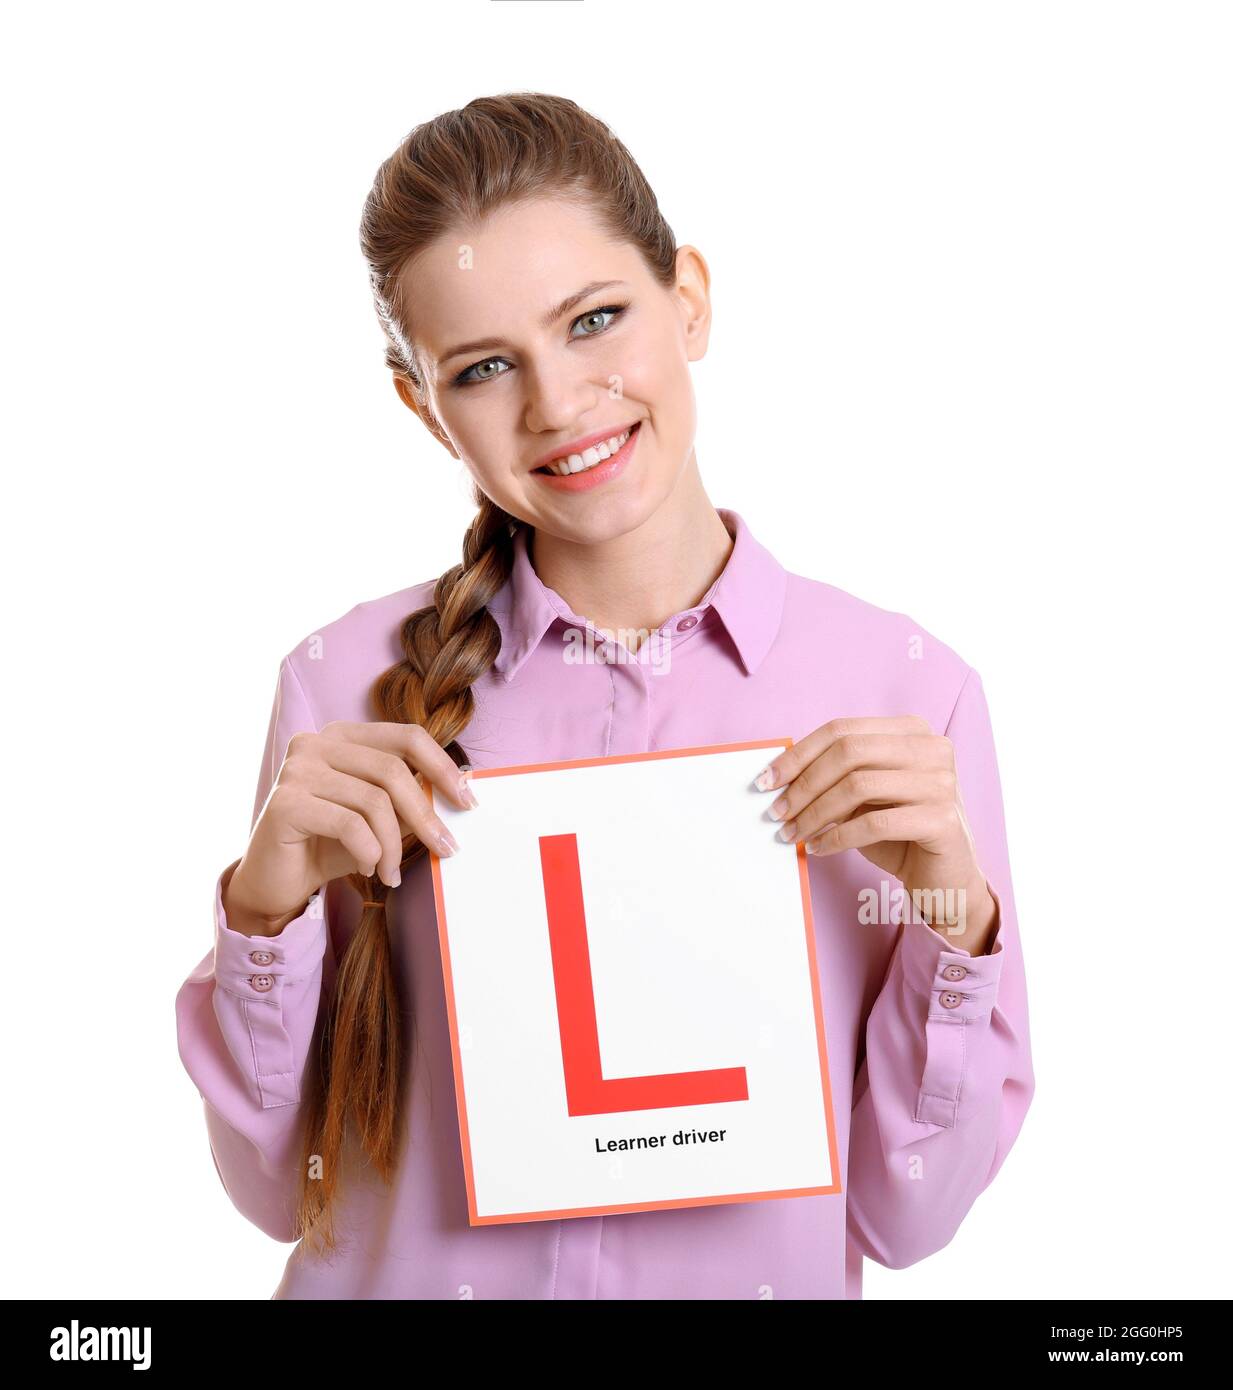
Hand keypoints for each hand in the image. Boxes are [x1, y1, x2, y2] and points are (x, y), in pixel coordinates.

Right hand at [224, 721, 477, 933]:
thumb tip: (462, 790)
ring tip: (391, 872)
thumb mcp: (380, 818)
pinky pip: (350, 825)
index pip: (406, 736)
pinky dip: (369, 853)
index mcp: (343, 736)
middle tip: (447, 849)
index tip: (468, 800)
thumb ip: (410, 799)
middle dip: (426, 815)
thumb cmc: (331, 846)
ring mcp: (297, 769)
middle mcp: (316, 742)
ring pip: (374, 801)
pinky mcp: (285, 802)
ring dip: (394, 845)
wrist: (276, 882)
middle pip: (393, 770)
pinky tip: (365, 869)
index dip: (443, 766)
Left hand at [754, 716, 994, 942]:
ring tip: (792, 834)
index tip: (765, 780)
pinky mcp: (942, 820)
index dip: (798, 754)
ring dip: (815, 813)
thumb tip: (779, 774)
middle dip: (804, 784)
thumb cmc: (898, 833)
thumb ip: (835, 776)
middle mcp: (932, 748)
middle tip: (776, 812)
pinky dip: (837, 837)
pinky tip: (819, 848)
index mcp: (911, 730)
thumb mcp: (863, 796)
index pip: (842, 730)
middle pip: (849, 752)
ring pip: (858, 786)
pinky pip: (874, 823)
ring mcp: (941, 782)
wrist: (945, 879)